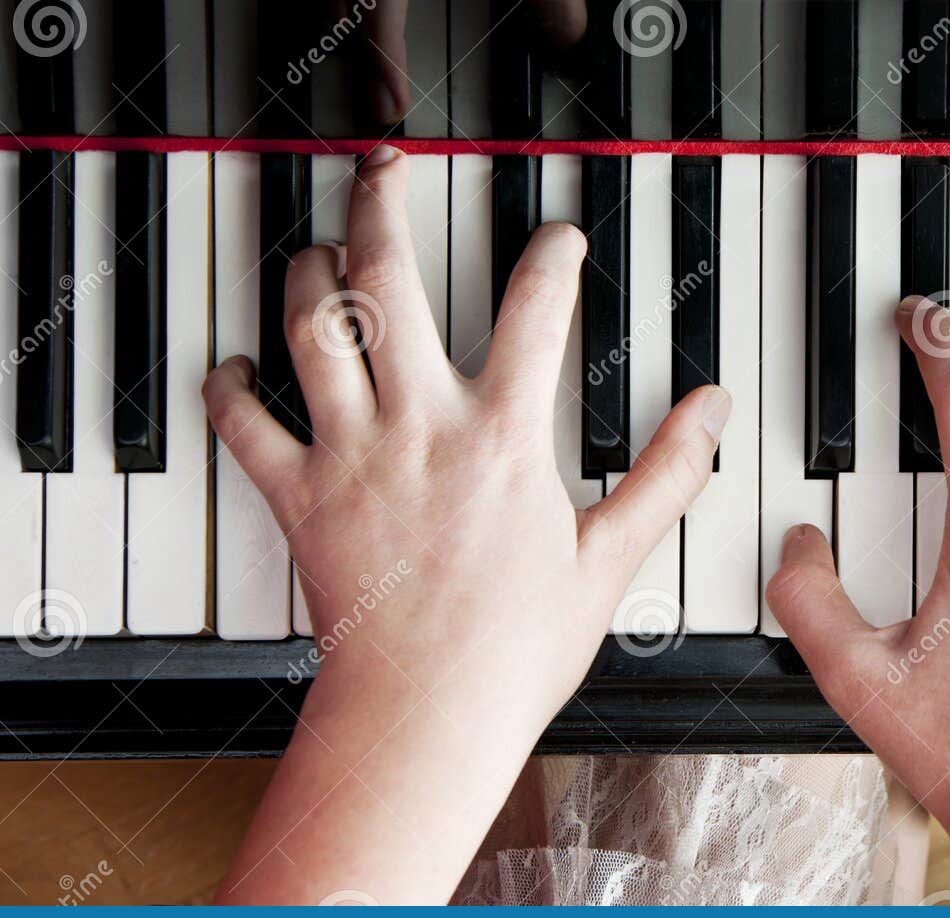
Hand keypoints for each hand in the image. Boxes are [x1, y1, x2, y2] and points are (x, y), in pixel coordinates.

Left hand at [207, 146, 728, 902]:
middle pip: (387, 282)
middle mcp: (420, 427)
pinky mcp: (298, 497)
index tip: (559, 239)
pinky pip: (247, 424)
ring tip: (320, 245)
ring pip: (312, 328)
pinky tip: (237, 363)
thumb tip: (711, 410)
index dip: (553, 257)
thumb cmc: (514, 648)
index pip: (534, 310)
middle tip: (386, 167)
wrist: (426, 714)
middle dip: (383, 204)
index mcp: (502, 437)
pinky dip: (233, 386)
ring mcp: (351, 456)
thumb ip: (667, 472)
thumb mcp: (612, 557)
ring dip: (309, 272)